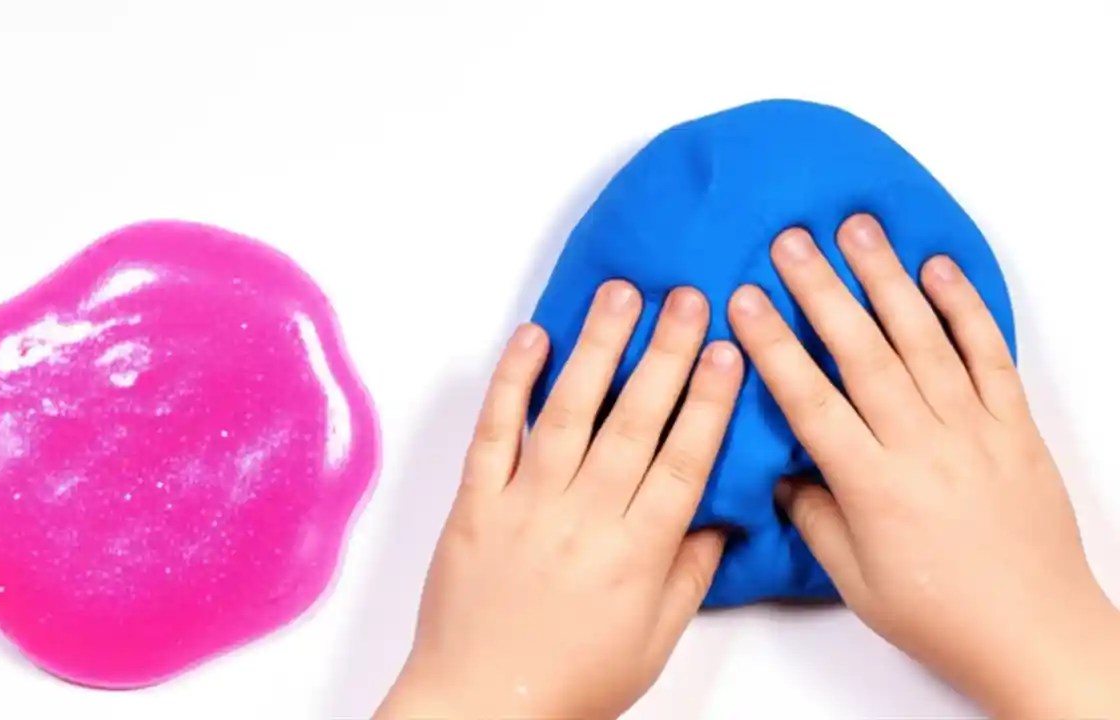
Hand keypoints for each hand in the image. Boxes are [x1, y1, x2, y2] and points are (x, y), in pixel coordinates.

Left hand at [376, 281, 743, 718]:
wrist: (482, 705)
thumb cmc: (571, 682)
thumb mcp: (653, 640)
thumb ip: (688, 574)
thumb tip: (718, 518)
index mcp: (636, 552)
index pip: (683, 459)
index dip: (708, 401)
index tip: (728, 351)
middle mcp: (584, 516)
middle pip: (634, 420)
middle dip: (666, 353)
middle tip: (688, 298)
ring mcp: (525, 503)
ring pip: (569, 410)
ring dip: (597, 347)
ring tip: (621, 294)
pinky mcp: (476, 502)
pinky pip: (495, 430)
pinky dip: (512, 381)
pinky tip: (533, 337)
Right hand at [730, 214, 1119, 718]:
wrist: (1035, 632)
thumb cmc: (941, 614)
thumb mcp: (855, 579)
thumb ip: (815, 517)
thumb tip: (785, 471)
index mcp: (874, 487)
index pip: (811, 402)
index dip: (774, 347)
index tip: (745, 301)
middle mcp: (922, 447)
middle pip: (864, 353)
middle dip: (822, 290)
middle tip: (791, 240)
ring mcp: (974, 431)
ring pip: (924, 341)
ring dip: (886, 280)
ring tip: (856, 229)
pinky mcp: (1015, 427)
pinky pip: (990, 356)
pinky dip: (966, 308)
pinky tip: (939, 269)